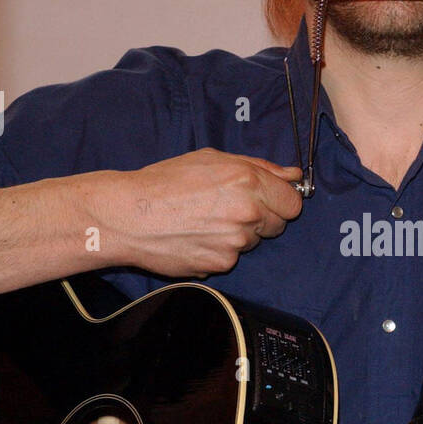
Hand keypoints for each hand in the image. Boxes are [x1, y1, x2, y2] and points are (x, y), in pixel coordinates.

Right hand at [112, 148, 301, 277]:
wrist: (129, 215)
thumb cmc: (165, 182)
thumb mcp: (212, 159)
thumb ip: (260, 167)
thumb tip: (293, 175)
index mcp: (248, 180)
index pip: (292, 202)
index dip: (281, 201)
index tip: (268, 200)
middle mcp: (247, 211)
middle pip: (278, 224)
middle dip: (261, 218)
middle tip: (229, 209)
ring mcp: (236, 241)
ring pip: (254, 241)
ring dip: (239, 234)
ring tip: (205, 221)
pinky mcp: (221, 264)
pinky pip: (232, 257)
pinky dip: (220, 250)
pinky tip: (197, 237)